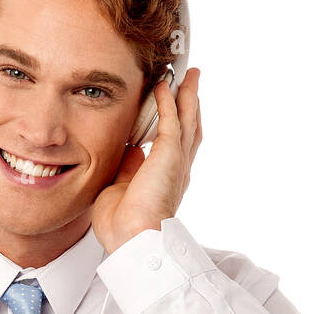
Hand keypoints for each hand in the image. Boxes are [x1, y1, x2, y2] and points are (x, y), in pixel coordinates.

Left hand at [90, 67, 201, 253]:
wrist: (133, 238)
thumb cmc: (124, 226)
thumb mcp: (121, 188)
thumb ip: (128, 168)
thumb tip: (129, 149)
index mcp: (166, 178)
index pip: (175, 144)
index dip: (177, 124)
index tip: (175, 106)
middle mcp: (177, 168)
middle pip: (190, 127)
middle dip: (191, 103)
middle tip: (192, 82)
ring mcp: (176, 160)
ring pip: (188, 119)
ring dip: (188, 95)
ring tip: (189, 75)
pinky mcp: (170, 154)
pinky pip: (172, 119)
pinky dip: (169, 101)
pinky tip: (166, 85)